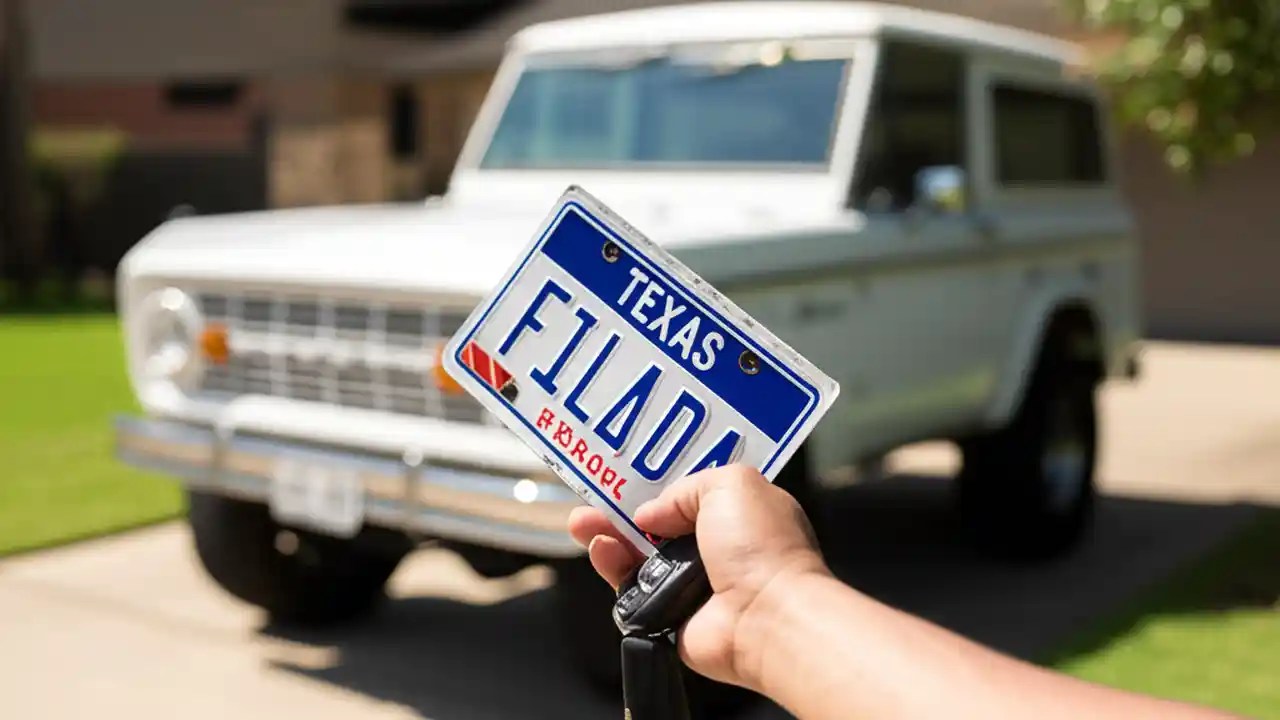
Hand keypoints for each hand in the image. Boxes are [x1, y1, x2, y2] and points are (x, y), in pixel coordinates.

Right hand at [567, 464, 829, 689]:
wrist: (767, 618)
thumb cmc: (763, 548)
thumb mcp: (732, 484)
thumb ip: (686, 487)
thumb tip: (651, 514)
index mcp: (739, 516)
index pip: (690, 496)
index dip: (657, 485)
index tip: (626, 476)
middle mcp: (715, 551)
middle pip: (655, 526)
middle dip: (620, 511)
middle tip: (590, 498)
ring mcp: (691, 586)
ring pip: (637, 558)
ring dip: (608, 537)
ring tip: (583, 524)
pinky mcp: (669, 617)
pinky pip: (630, 592)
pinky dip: (613, 570)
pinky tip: (600, 552)